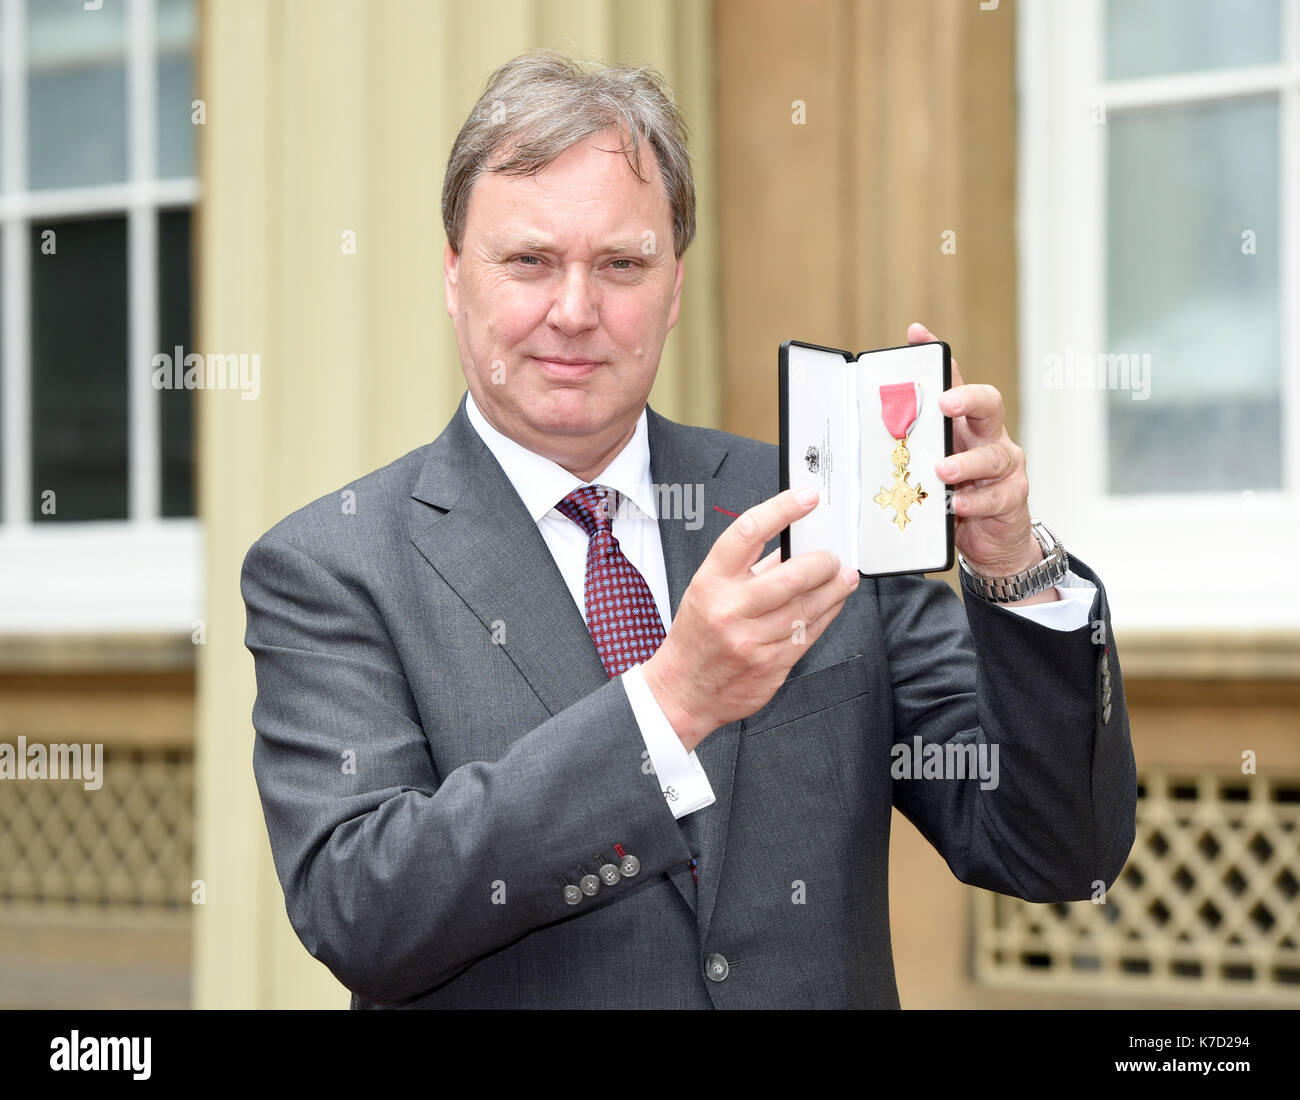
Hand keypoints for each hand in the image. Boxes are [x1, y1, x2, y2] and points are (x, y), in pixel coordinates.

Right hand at [641, 488, 858, 750]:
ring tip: (845, 576)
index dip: (782, 510)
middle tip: (833, 555)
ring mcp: (751, 640)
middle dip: (821, 562)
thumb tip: (795, 541)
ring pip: (807, 606)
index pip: (747, 533)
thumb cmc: (699, 635)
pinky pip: (809, 633)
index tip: (808, 498)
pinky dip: (828, 614)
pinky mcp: (770, 665)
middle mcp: (729, 609)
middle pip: (790, 576)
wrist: (684, 690)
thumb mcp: (709, 591)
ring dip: (834, 588)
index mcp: (710, 582)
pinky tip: (834, 603)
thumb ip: (750, 566)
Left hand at [907, 321, 1043, 579]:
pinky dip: (975, 501)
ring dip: (965, 462)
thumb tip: (857, 439)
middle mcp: (988, 438)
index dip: (938, 355)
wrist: (990, 540)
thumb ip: (905, 453)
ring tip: (943, 471)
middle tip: (947, 403)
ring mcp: (1004, 467)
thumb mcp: (924, 470)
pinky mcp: (1012, 497)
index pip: (952, 382)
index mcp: (962, 425)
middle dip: (967, 399)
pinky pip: (996, 497)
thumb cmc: (952, 497)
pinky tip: (958, 505)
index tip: (916, 334)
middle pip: (989, 405)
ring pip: (993, 456)